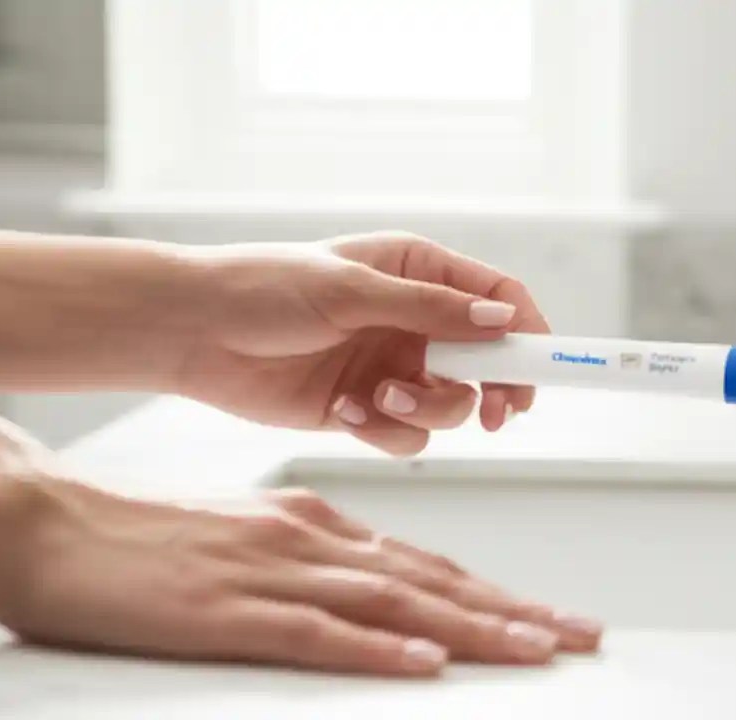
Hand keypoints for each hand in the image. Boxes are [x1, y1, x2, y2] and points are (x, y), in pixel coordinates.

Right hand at [0, 376, 600, 676]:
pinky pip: (314, 634)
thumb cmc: (148, 536)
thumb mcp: (251, 534)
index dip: (495, 593)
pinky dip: (375, 650)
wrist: (54, 522)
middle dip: (513, 613)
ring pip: (393, 603)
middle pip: (432, 581)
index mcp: (318, 526)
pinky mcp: (226, 613)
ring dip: (472, 628)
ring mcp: (272, 575)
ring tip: (536, 650)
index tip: (549, 617)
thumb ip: (315, 555)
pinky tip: (422, 666)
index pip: (427, 565)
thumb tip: (376, 582)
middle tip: (580, 635)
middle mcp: (311, 544)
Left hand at [176, 232, 550, 455]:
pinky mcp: (365, 408)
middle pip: (488, 361)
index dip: (528, 332)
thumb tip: (502, 319)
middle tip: (498, 414)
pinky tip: (346, 410)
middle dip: (492, 389)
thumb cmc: (264, 288)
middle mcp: (413, 320)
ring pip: (450, 405)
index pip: (498, 296)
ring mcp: (391, 366)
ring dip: (425, 409)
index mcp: (418, 271)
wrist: (193, 333)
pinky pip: (407, 433)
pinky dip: (385, 431)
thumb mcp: (353, 290)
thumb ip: (432, 309)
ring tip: (379, 398)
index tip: (542, 368)